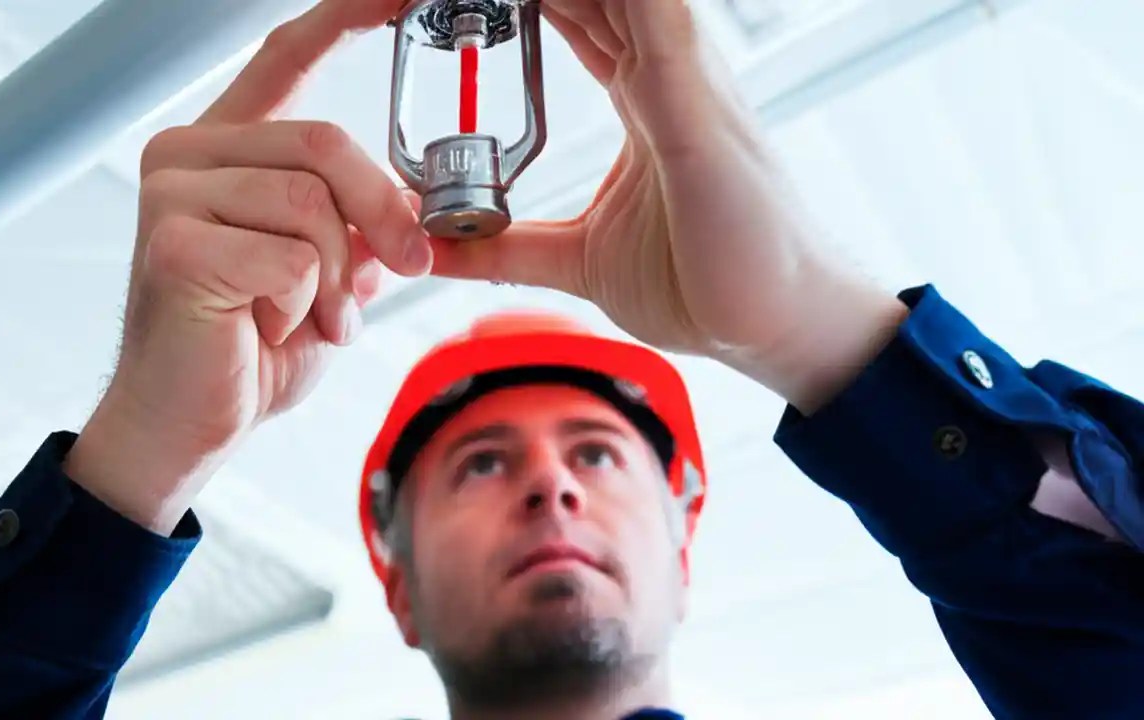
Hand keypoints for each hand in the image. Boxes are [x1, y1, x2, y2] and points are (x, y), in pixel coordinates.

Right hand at [66, 0, 428, 533]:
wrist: (187, 424)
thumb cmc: (245, 350)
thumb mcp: (326, 277)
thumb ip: (358, 228)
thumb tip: (415, 204)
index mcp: (224, 151)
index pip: (286, 58)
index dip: (342, 20)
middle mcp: (187, 156)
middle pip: (322, 141)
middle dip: (382, 212)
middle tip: (405, 265)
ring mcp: (171, 195)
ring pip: (311, 202)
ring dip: (340, 275)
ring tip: (320, 318)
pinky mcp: (176, 245)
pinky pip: (292, 255)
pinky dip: (307, 302)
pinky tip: (270, 327)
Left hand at [433, 0, 906, 410]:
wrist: (779, 325)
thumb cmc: (708, 282)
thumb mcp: (578, 260)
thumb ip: (508, 248)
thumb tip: (436, 247)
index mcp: (643, 98)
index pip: (574, 16)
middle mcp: (667, 75)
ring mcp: (687, 86)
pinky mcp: (697, 116)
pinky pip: (662, 27)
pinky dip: (628, 4)